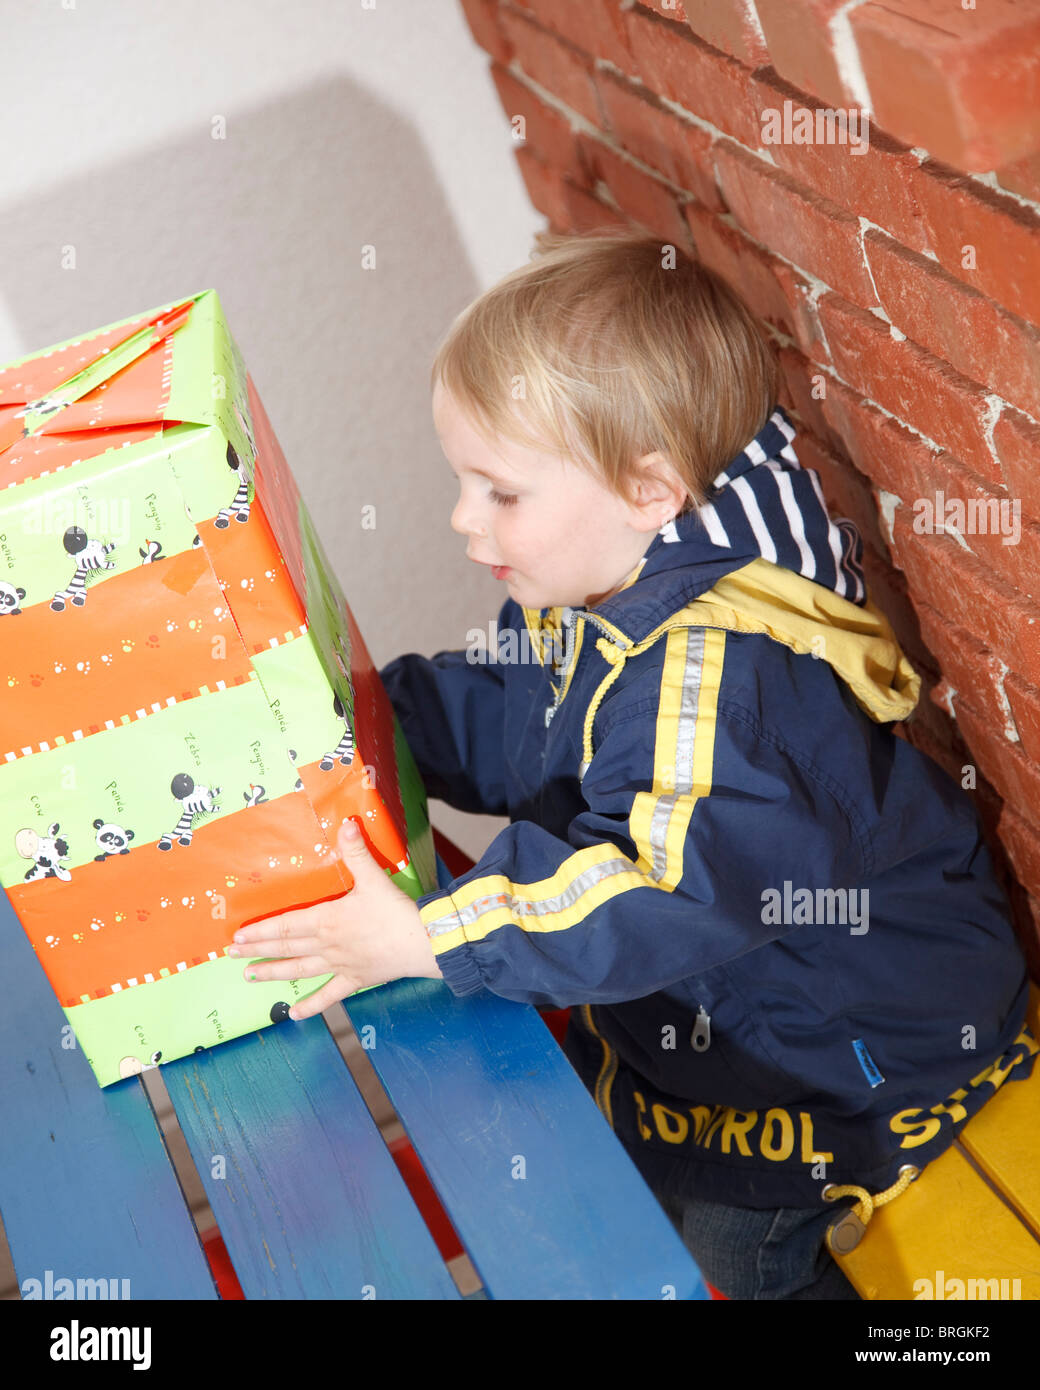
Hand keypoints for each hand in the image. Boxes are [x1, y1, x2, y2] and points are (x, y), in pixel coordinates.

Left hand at [229, 818, 443, 1020]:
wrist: (421, 944)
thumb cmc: (396, 912)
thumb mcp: (374, 878)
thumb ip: (356, 852)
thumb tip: (346, 825)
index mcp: (327, 920)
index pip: (285, 926)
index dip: (260, 931)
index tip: (238, 936)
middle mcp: (327, 945)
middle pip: (286, 948)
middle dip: (257, 950)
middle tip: (233, 955)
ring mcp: (339, 965)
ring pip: (300, 970)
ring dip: (273, 973)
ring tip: (250, 977)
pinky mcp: (355, 980)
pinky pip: (329, 995)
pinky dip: (312, 1006)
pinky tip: (295, 1014)